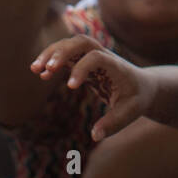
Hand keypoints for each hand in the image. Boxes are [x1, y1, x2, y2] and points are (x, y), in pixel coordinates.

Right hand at [31, 35, 152, 141]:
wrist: (143, 86)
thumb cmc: (137, 99)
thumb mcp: (130, 112)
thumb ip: (113, 123)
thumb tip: (95, 135)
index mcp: (116, 66)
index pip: (96, 57)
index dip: (82, 69)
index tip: (70, 87)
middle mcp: (103, 56)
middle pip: (81, 41)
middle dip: (62, 51)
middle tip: (46, 67)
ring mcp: (93, 56)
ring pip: (71, 44)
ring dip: (52, 53)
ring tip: (35, 69)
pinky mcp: (85, 61)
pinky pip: (67, 55)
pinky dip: (53, 60)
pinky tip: (41, 74)